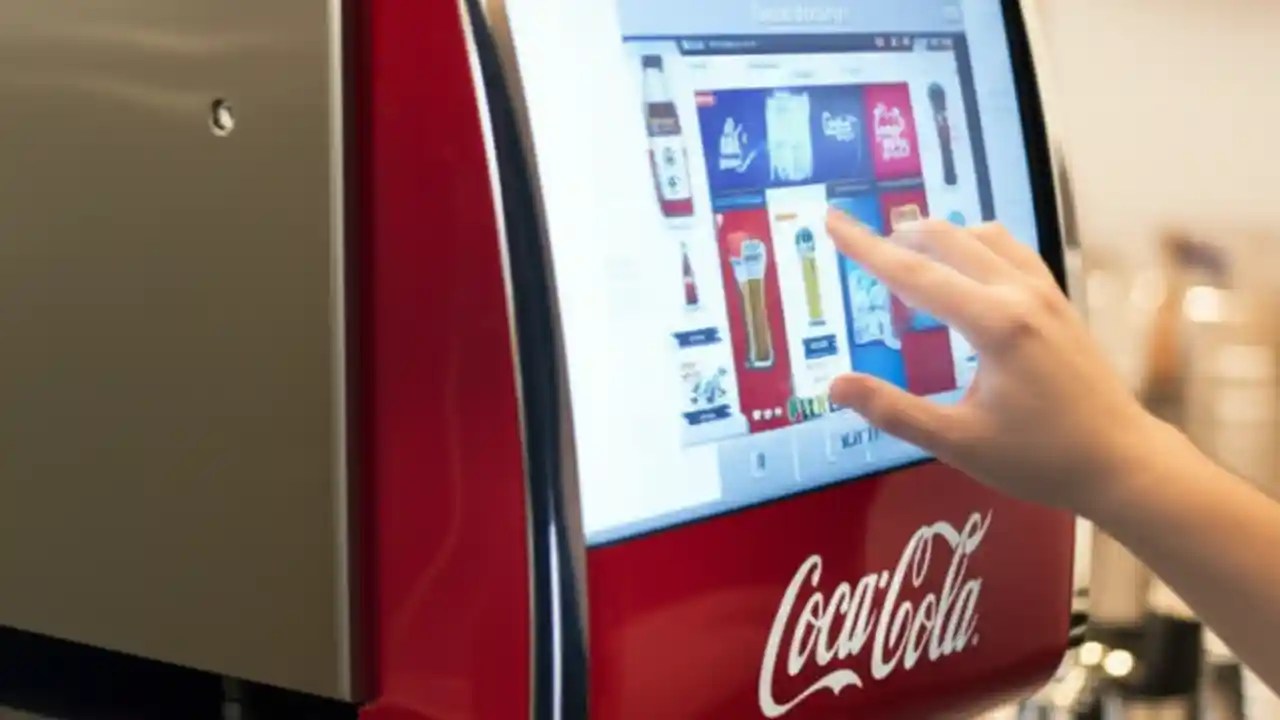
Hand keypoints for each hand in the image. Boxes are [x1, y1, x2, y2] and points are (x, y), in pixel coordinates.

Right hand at [826, 212, 1169, 512]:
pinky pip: (1011, 251)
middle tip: (862, 240)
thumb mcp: (958, 442)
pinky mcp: (1059, 302)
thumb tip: (837, 386)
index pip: (914, 274)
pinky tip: (964, 267)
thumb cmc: (1042, 458)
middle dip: (899, 235)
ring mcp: (1045, 294)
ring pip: (984, 236)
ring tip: (907, 252)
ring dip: (940, 236)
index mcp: (995, 324)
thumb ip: (894, 411)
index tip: (835, 222)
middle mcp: (1021, 296)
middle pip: (948, 240)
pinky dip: (975, 246)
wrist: (1121, 462)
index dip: (867, 248)